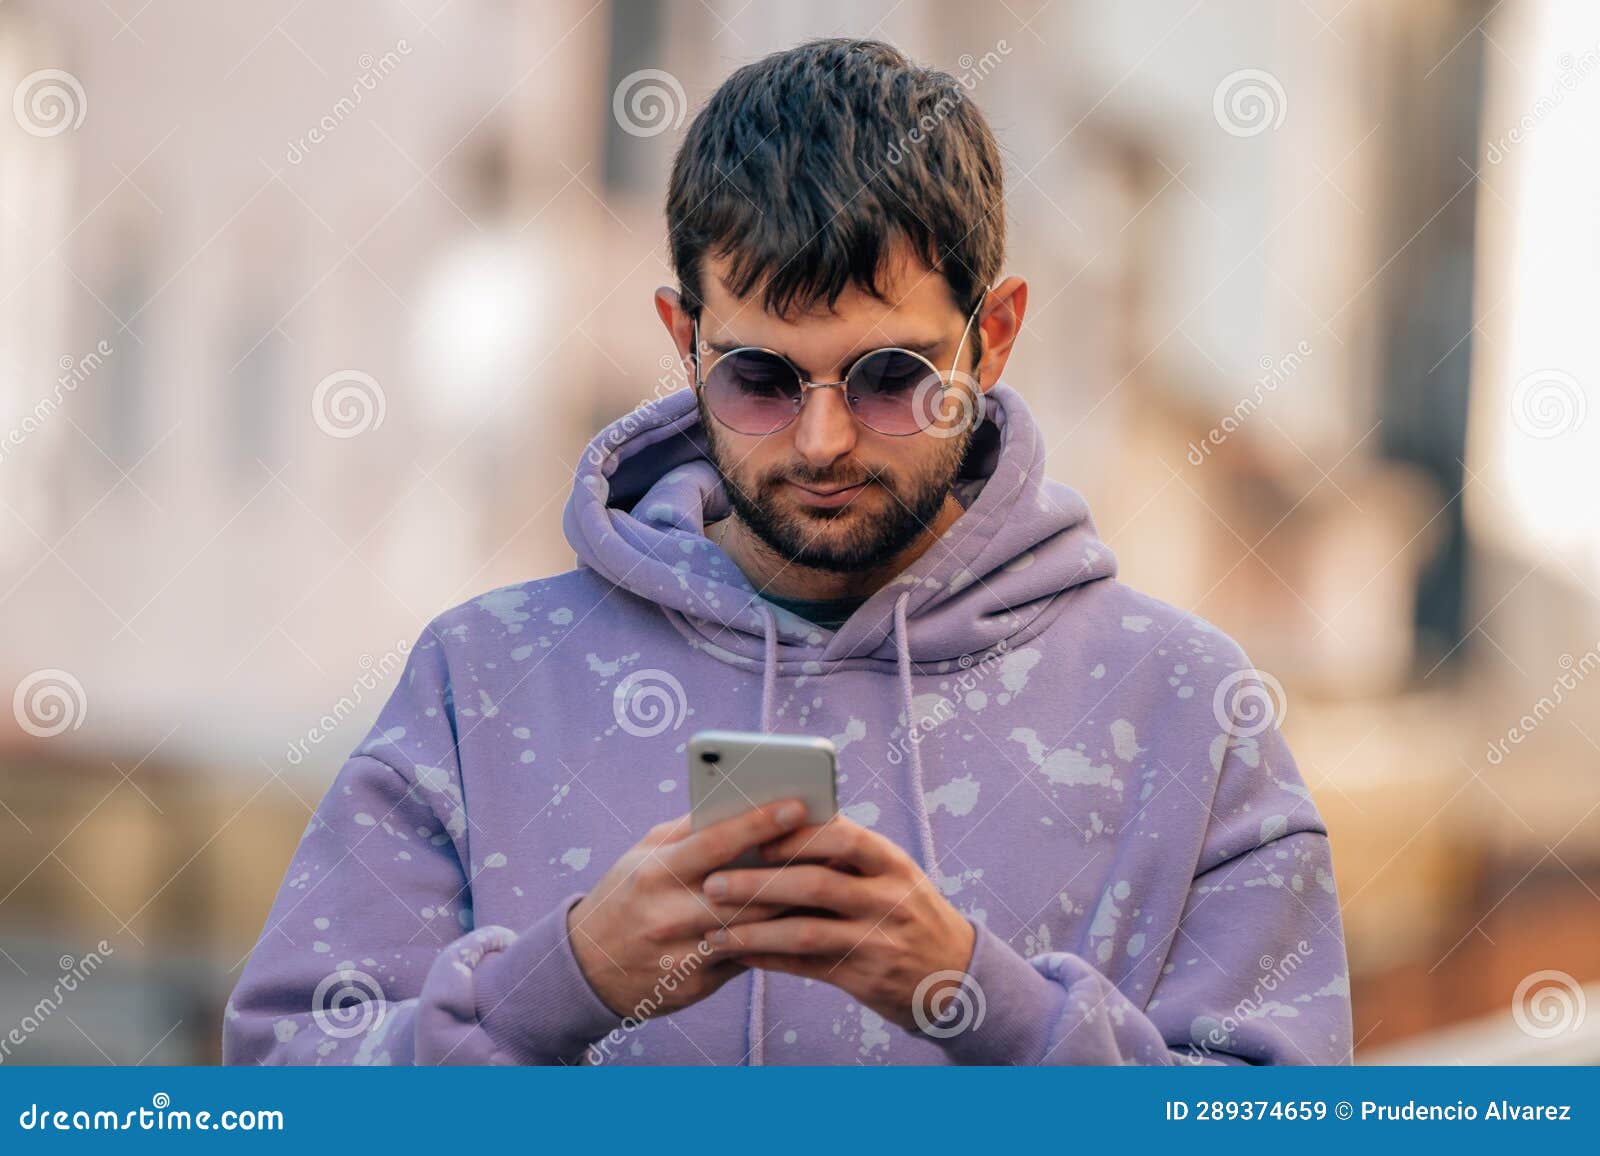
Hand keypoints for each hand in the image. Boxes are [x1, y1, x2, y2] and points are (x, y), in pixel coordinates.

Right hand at [566, 799, 810, 1018]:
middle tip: (836, 845)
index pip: (715, 842)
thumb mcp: (646, 854)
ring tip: (832, 880)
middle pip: (746, 891)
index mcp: (656, 871)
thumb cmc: (628, 894)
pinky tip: (808, 920)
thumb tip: (744, 800)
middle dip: (793, 868)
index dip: (759, 823)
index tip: (798, 803)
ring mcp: (683, 954)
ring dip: (796, 906)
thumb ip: (691, 830)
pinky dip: (780, 938)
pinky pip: (749, 959)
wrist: (589, 967)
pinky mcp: (697, 984)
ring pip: (755, 929)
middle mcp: (668, 913)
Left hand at [697, 815, 976, 1032]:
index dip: (794, 835)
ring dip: (753, 929)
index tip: (752, 836)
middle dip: (758, 883)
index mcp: (892, 862)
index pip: (841, 836)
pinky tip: (737, 953)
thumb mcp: (892, 875)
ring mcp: (879, 941)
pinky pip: (806, 967)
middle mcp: (889, 898)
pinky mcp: (866, 978)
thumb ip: (846, 856)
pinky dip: (767, 958)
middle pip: (816, 883)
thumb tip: (774, 830)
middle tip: (712, 881)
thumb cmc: (907, 911)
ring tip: (713, 927)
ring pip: (805, 932)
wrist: (956, 974)